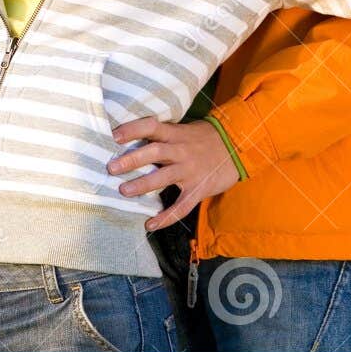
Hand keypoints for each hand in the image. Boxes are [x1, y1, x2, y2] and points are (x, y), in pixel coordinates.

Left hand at [108, 117, 240, 231]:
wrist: (239, 148)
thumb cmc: (206, 138)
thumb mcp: (186, 129)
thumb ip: (165, 134)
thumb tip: (136, 137)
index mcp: (177, 134)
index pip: (152, 127)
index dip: (133, 129)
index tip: (114, 135)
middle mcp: (182, 151)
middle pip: (154, 152)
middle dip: (131, 160)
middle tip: (111, 167)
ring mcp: (190, 171)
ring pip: (163, 178)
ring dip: (142, 185)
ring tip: (123, 191)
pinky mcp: (199, 189)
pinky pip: (181, 206)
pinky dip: (165, 217)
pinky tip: (150, 225)